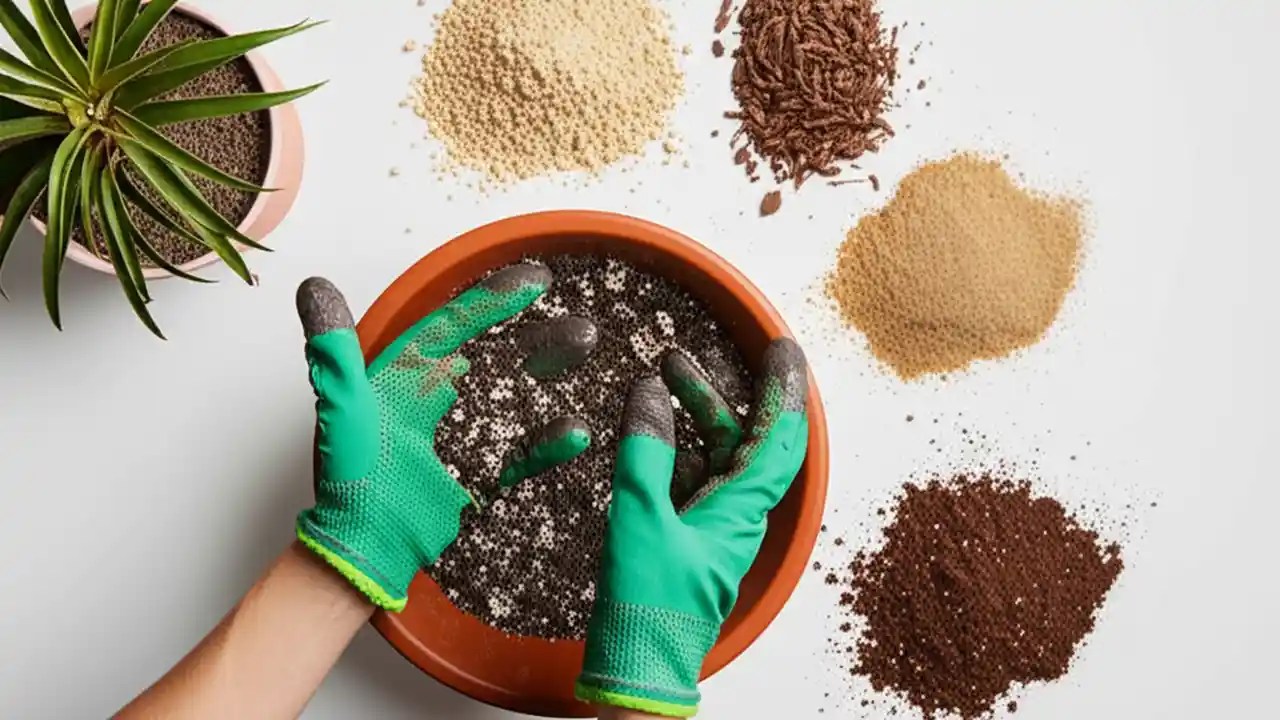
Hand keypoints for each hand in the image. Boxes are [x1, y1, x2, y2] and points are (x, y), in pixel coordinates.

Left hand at [294, 265, 551, 610]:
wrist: (366, 544)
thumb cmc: (349, 478)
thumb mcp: (342, 406)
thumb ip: (334, 351)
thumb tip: (314, 287)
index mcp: (404, 379)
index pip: (453, 327)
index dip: (489, 302)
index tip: (532, 282)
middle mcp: (436, 401)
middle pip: (494, 356)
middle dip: (534, 334)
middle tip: (574, 319)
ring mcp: (461, 438)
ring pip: (515, 395)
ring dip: (548, 371)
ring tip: (584, 346)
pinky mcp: (478, 475)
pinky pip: (521, 452)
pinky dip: (549, 443)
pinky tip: (577, 431)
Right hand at [576, 339, 809, 717]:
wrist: (636, 672)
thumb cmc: (648, 609)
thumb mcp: (640, 519)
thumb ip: (645, 454)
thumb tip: (647, 395)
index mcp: (742, 513)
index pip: (779, 439)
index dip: (783, 389)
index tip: (779, 348)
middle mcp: (735, 518)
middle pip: (741, 442)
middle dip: (713, 395)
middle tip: (677, 360)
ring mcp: (710, 529)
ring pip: (712, 460)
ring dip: (688, 420)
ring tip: (654, 383)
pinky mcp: (684, 541)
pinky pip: (687, 482)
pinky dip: (669, 452)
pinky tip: (643, 435)